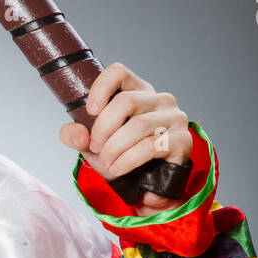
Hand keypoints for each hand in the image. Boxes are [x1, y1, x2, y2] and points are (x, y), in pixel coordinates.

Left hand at [59, 62, 192, 214]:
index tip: (90, 111)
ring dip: (115, 148)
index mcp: (136, 91)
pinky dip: (128, 160)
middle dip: (103, 128)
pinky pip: (151, 146)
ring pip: (138, 125)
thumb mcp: (91, 144)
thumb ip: (74, 135)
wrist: (144, 185)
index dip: (101, 87)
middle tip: (95, 147)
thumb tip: (79, 136)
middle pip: (126, 101)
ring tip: (107, 161)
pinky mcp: (182, 140)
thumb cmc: (120, 155)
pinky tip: (118, 168)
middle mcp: (159, 99)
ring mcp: (174, 118)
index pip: (119, 72)